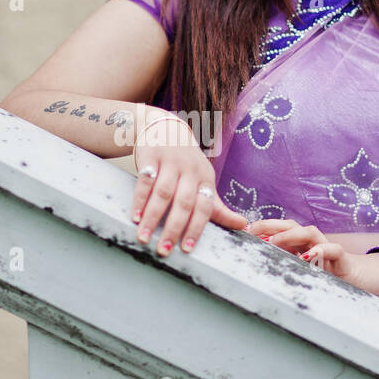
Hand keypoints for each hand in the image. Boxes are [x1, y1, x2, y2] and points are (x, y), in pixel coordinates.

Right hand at [131, 113, 246, 256]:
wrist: (167, 128)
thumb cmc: (187, 163)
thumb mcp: (204, 180)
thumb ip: (217, 206)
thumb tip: (243, 225)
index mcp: (205, 179)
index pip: (204, 207)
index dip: (196, 228)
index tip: (186, 249)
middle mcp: (190, 170)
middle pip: (183, 203)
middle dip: (173, 228)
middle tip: (163, 250)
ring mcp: (170, 162)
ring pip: (163, 194)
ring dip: (152, 218)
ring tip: (144, 238)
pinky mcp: (151, 156)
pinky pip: (145, 181)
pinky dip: (140, 200)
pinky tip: (135, 216)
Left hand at [244, 217, 352, 274]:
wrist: (356, 280)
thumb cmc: (323, 274)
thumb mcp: (299, 269)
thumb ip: (282, 262)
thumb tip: (255, 261)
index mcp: (300, 243)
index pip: (279, 228)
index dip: (262, 227)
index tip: (242, 232)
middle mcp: (312, 241)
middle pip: (291, 225)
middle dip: (270, 225)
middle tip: (251, 232)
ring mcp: (326, 247)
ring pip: (310, 232)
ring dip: (290, 235)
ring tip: (273, 241)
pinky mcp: (341, 258)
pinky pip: (333, 249)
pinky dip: (321, 250)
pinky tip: (307, 256)